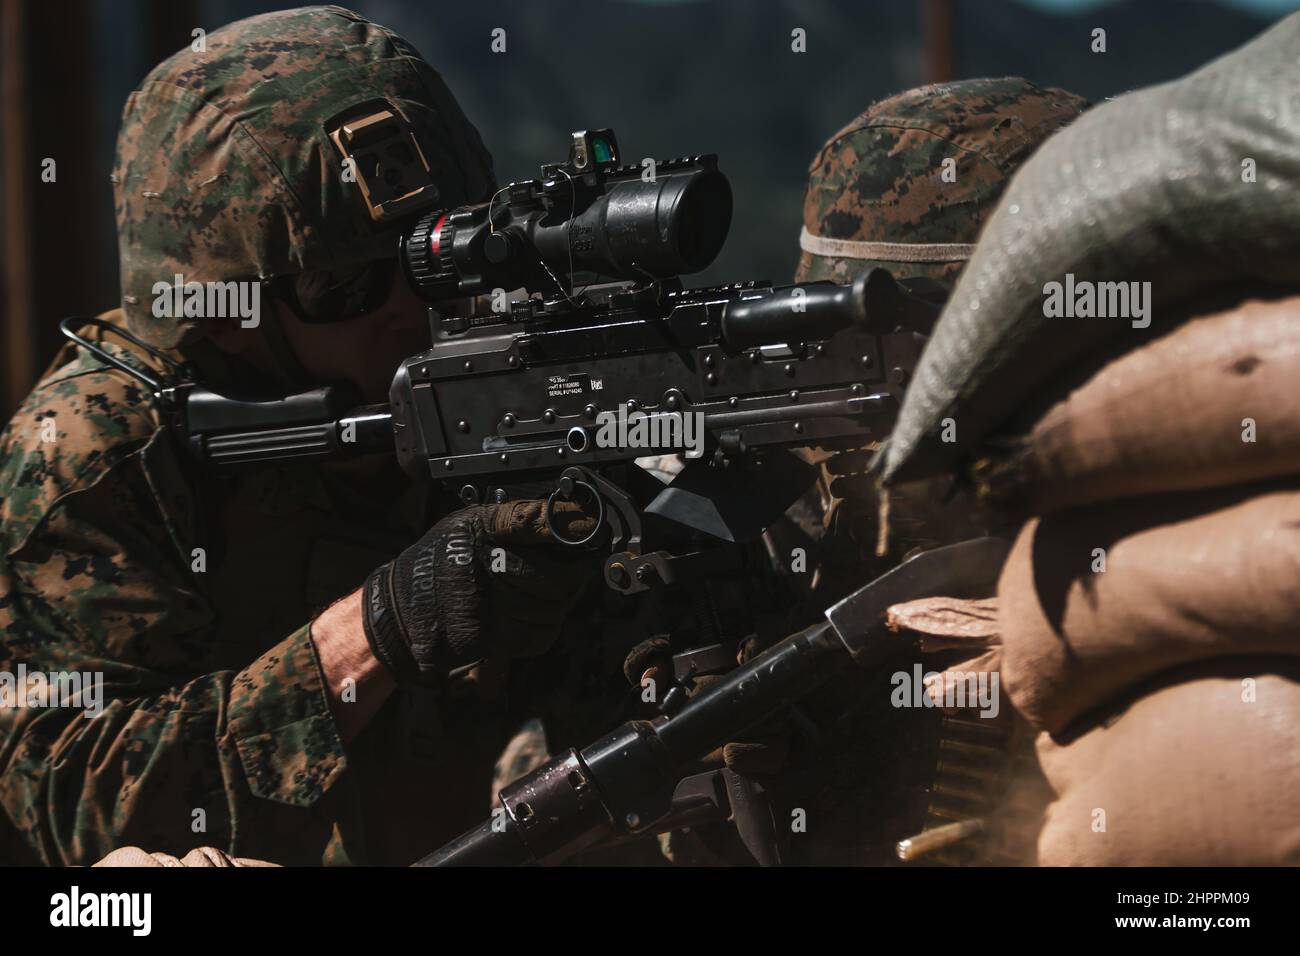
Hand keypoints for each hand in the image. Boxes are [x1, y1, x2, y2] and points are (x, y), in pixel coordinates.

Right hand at [362, 499, 600, 685]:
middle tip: (572, 570)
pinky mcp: (491, 638)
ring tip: (540, 593)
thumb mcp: (465, 524)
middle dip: (573, 575)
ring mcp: (489, 606)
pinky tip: (528, 614)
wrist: (400, 611)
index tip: (589, 527)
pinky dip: (545, 626)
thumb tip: (566, 520)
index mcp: (478, 531)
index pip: (533, 522)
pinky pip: (542, 634)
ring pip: (555, 607)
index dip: (568, 524)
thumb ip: (512, 520)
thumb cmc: (438, 564)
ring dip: (558, 603)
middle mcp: (484, 567)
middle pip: (558, 575)